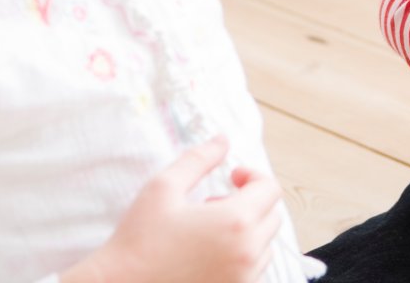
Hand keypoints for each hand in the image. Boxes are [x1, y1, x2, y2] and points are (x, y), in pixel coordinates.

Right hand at [61, 137, 282, 282]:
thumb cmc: (138, 242)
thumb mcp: (163, 188)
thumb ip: (198, 159)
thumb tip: (222, 141)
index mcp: (236, 222)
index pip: (270, 189)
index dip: (253, 176)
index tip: (233, 177)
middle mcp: (247, 254)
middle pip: (271, 217)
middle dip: (249, 203)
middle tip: (212, 204)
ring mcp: (242, 279)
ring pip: (264, 247)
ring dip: (246, 233)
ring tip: (206, 233)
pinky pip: (251, 272)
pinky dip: (239, 259)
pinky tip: (205, 256)